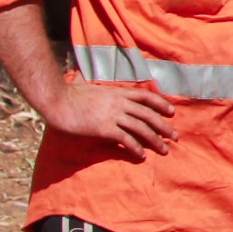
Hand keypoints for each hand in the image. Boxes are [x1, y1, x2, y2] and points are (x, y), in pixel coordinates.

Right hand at [47, 79, 176, 158]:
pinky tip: (142, 156)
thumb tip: (83, 75)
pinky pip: (126, 139)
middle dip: (164, 126)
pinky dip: (136, 149)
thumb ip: (91, 82)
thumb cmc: (68, 93)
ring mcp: (113, 115)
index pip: (145, 96)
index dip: (160, 104)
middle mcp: (119, 102)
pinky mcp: (105, 128)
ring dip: (155, 140)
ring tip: (165, 150)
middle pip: (148, 114)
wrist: (57, 101)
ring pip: (141, 128)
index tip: (172, 112)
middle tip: (175, 137)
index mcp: (117, 92)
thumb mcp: (85, 83)